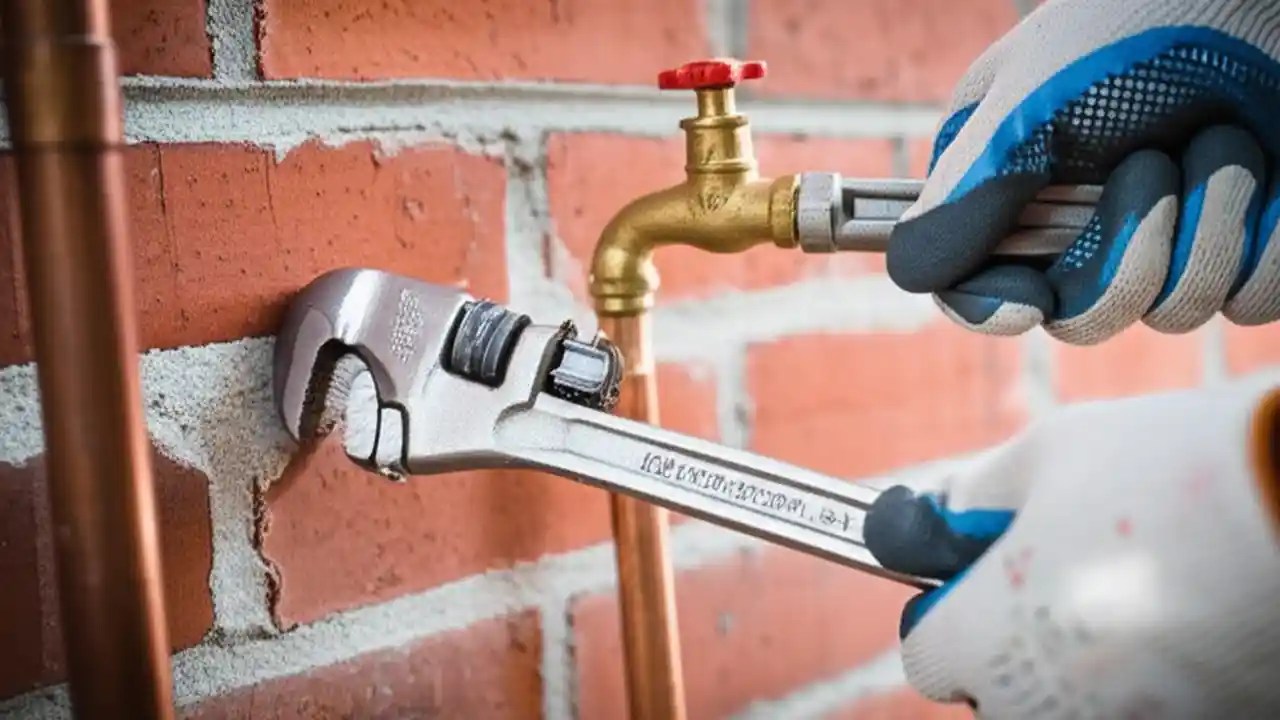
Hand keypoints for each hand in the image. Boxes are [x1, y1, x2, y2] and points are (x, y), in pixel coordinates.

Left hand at [862, 380, 1279, 718]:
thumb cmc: (1169, 468)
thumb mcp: (1049, 454)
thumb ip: (972, 495)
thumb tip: (938, 514)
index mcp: (986, 639)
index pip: (927, 655)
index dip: (946, 605)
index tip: (974, 570)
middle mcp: (1044, 707)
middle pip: (994, 693)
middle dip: (1009, 640)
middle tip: (1061, 571)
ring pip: (1067, 705)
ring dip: (1079, 660)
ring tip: (1137, 584)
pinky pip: (1143, 706)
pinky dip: (1148, 675)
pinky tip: (1186, 614)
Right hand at [887, 0, 1279, 344]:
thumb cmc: (1138, 21)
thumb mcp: (1033, 102)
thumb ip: (966, 194)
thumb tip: (905, 272)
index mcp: (1010, 190)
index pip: (973, 289)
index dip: (994, 309)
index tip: (1030, 302)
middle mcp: (1083, 227)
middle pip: (1081, 318)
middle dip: (1131, 248)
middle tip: (1153, 161)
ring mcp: (1166, 242)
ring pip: (1172, 312)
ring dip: (1211, 224)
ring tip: (1224, 140)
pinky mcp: (1242, 250)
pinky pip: (1250, 301)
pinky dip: (1266, 242)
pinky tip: (1271, 179)